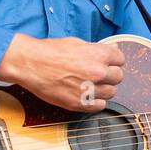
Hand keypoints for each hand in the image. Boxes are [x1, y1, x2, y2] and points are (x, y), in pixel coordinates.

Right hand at [0, 34, 124, 111]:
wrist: (30, 64)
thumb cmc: (49, 52)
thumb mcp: (76, 43)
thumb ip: (97, 49)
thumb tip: (112, 50)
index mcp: (99, 55)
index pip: (120, 59)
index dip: (113, 60)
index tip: (109, 62)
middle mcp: (98, 73)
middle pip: (118, 77)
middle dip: (110, 74)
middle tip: (99, 74)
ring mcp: (90, 89)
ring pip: (111, 92)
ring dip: (104, 89)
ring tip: (92, 84)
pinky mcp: (80, 104)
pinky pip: (100, 106)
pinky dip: (96, 101)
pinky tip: (87, 95)